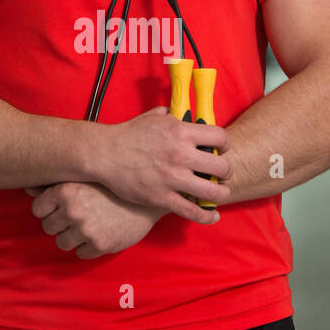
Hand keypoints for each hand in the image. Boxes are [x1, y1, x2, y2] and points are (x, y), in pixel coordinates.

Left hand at [25, 181, 168, 258]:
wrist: (147, 198)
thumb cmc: (112, 186)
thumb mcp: (83, 178)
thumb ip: (53, 182)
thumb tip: (26, 185)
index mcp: (66, 190)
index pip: (38, 209)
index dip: (50, 208)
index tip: (63, 205)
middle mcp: (73, 210)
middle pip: (48, 227)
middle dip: (61, 223)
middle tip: (81, 214)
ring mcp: (86, 229)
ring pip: (62, 242)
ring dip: (73, 237)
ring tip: (90, 224)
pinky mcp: (100, 245)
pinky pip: (81, 254)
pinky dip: (88, 247)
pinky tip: (100, 233)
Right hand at [90, 106, 230, 219]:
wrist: (104, 153)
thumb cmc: (128, 134)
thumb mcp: (154, 117)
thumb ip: (173, 116)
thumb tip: (184, 114)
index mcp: (180, 132)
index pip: (220, 137)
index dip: (224, 145)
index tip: (222, 150)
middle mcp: (181, 154)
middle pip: (222, 166)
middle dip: (226, 171)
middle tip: (222, 173)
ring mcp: (172, 178)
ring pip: (213, 191)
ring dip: (221, 193)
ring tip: (220, 192)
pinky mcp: (162, 197)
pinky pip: (192, 210)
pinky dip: (206, 215)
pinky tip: (213, 216)